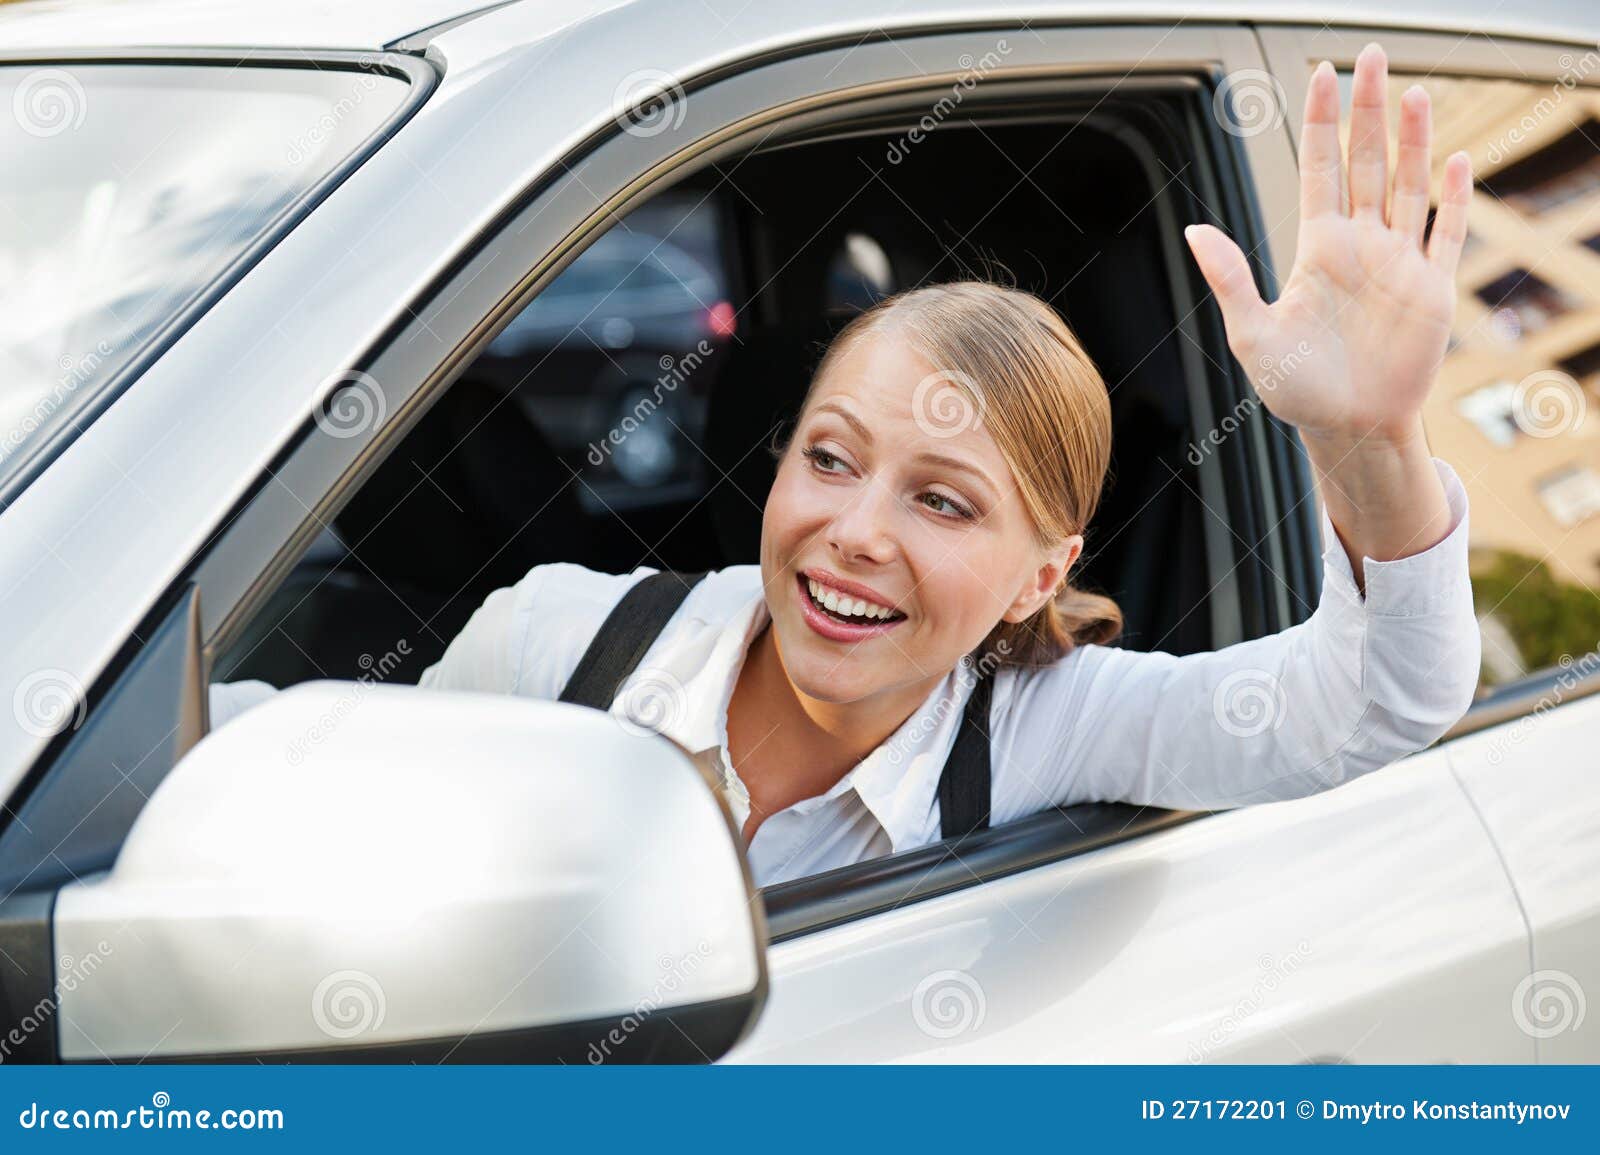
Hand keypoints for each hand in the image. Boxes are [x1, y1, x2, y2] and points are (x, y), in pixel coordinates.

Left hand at [1184, 42, 1471, 446]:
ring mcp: (1399, 263)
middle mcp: (1360, 245)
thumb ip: (1231, 279)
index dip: (1320, 121)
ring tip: (1411, 91)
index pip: (1319, 168)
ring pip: (1408, 186)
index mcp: (1317, 248)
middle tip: (1372, 55)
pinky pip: (1446, 234)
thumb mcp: (1253, 335)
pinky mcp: (1433, 289)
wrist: (1346, 430)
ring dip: (1413, 140)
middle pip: (1367, 161)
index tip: (1321, 72)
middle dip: (1368, 110)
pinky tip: (1457, 159)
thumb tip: (1194, 230)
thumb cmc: (1295, 389)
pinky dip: (1454, 198)